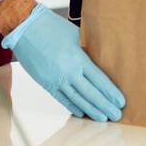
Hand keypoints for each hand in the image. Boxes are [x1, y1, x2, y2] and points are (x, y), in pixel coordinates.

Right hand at [2, 5, 125, 121]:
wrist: (25, 28)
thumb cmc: (51, 27)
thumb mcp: (76, 35)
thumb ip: (87, 50)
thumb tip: (99, 61)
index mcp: (79, 59)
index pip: (100, 81)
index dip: (111, 93)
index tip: (120, 102)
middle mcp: (69, 72)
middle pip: (91, 94)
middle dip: (105, 106)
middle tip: (116, 116)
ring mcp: (56, 80)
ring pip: (77, 100)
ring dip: (91, 110)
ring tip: (102, 118)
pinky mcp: (45, 83)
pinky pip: (61, 98)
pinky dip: (72, 107)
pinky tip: (81, 113)